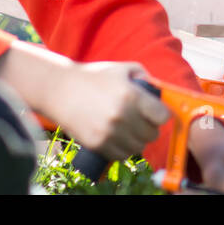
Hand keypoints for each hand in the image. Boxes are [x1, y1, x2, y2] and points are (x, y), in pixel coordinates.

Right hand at [38, 61, 171, 161]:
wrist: (61, 90)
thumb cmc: (94, 77)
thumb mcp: (122, 69)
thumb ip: (144, 76)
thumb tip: (159, 91)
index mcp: (131, 96)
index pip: (162, 116)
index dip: (161, 115)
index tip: (156, 112)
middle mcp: (122, 116)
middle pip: (152, 134)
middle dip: (149, 127)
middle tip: (142, 121)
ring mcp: (109, 133)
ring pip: (138, 147)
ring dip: (137, 140)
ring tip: (130, 129)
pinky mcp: (98, 145)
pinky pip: (121, 155)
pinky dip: (123, 149)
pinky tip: (119, 138)